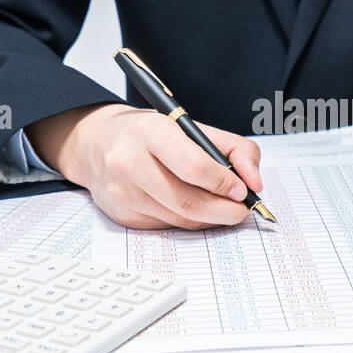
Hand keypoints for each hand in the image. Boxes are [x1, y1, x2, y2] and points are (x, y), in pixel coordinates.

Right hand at [25, 103, 263, 229]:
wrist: (98, 143)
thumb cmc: (150, 134)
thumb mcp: (191, 126)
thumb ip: (234, 148)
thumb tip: (254, 183)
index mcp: (150, 132)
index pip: (194, 166)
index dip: (223, 183)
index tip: (242, 190)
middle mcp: (129, 162)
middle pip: (187, 201)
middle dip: (223, 211)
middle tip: (240, 211)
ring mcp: (122, 192)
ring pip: (179, 218)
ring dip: (208, 219)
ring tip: (223, 210)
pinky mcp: (121, 215)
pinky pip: (166, 226)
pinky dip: (186, 221)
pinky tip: (192, 209)